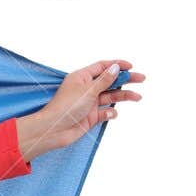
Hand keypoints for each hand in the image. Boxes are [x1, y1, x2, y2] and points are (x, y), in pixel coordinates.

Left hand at [19, 59, 145, 158]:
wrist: (54, 131)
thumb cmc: (66, 107)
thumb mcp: (88, 90)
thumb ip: (104, 80)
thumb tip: (116, 67)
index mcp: (81, 77)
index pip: (102, 67)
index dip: (117, 65)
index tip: (131, 66)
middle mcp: (86, 89)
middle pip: (109, 81)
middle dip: (125, 80)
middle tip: (141, 78)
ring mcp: (88, 103)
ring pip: (110, 96)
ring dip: (123, 96)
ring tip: (137, 97)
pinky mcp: (90, 117)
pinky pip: (105, 112)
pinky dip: (110, 113)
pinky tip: (111, 114)